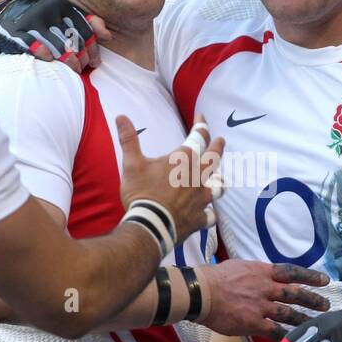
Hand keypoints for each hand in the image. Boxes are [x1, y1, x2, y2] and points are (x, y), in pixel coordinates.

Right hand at [0, 0, 105, 73]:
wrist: (4, 16)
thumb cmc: (42, 20)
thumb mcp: (63, 15)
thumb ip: (86, 22)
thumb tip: (108, 36)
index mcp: (61, 4)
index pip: (84, 28)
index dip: (93, 48)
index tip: (96, 62)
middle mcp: (47, 9)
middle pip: (73, 39)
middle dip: (81, 57)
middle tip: (83, 68)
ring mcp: (31, 20)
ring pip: (57, 45)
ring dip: (68, 61)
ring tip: (74, 70)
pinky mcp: (16, 32)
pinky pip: (35, 47)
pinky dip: (45, 55)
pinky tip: (51, 62)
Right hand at [117, 113, 222, 243]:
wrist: (150, 225)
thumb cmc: (141, 193)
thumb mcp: (132, 164)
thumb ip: (128, 139)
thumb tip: (121, 116)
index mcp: (183, 160)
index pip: (198, 137)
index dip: (202, 125)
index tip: (202, 117)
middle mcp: (197, 176)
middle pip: (215, 158)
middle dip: (218, 147)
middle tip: (221, 140)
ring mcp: (201, 198)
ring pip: (218, 187)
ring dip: (218, 181)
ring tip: (218, 179)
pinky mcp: (200, 217)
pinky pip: (210, 215)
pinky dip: (209, 213)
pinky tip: (208, 213)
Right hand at [198, 261, 329, 339]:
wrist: (200, 292)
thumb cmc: (214, 278)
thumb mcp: (239, 266)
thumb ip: (255, 272)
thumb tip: (264, 274)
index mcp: (262, 271)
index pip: (292, 272)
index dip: (310, 276)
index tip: (325, 280)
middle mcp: (265, 288)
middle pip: (296, 293)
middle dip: (313, 299)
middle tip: (326, 305)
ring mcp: (260, 306)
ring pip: (289, 313)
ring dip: (305, 319)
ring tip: (317, 324)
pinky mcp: (253, 323)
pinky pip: (274, 332)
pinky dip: (286, 337)